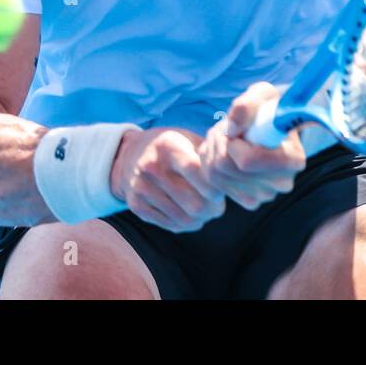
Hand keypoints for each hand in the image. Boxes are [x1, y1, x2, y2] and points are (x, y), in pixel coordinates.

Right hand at [109, 127, 224, 232]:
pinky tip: (191, 216)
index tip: (221, 192)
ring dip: (202, 219)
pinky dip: (186, 225)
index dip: (215, 188)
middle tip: (218, 206)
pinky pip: (170, 225)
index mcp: (168, 147)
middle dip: (213, 209)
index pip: (197, 173)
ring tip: (207, 211)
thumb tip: (236, 178)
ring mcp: (141, 188)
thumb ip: (209, 157)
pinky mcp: (136, 205)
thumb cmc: (170, 147)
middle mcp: (151, 167)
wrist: (129, 154)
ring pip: (184, 218)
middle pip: (194, 203)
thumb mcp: (187, 139)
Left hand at [198, 83, 305, 210]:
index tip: (234, 129)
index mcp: (292, 159)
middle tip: (226, 128)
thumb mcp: (262, 94)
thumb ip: (247, 105)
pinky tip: (224, 151)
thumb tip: (231, 129)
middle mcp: (281, 183)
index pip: (247, 162)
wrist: (268, 126)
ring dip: (212, 149)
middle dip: (219, 142)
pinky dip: (210, 163)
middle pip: (227, 168)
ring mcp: (264, 195)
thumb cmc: (267, 109)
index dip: (232, 143)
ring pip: (215, 175)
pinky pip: (212, 184)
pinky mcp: (247, 201)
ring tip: (226, 136)